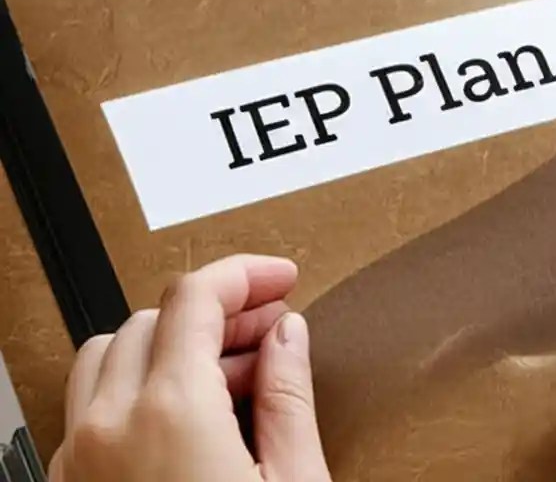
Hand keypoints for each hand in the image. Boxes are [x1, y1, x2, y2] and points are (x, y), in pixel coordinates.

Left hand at [50, 255, 332, 481]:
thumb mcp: (294, 481)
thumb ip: (290, 399)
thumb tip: (288, 338)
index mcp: (170, 415)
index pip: (195, 297)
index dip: (245, 275)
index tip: (277, 278)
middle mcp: (109, 429)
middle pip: (154, 319)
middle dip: (217, 314)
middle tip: (268, 327)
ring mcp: (80, 459)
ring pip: (108, 356)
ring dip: (168, 347)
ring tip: (226, 371)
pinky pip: (89, 409)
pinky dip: (137, 392)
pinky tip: (187, 416)